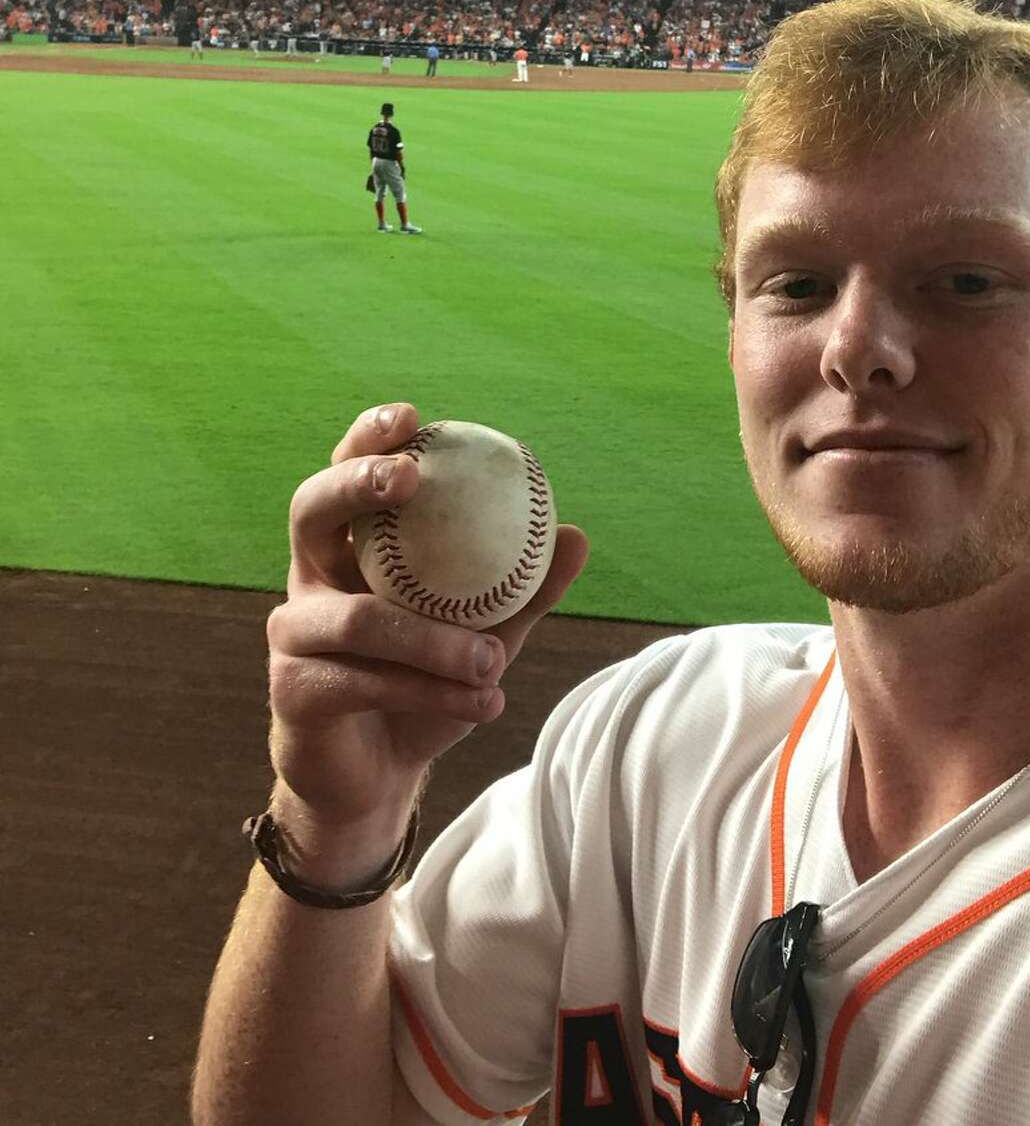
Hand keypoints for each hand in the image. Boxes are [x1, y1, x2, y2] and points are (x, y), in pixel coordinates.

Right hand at [266, 403, 587, 837]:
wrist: (380, 776)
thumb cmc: (425, 684)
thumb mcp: (482, 633)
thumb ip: (521, 588)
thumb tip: (574, 535)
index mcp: (350, 547)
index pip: (346, 473)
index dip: (367, 439)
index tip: (412, 416)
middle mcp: (311, 577)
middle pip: (310, 511)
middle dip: (355, 485)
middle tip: (410, 478)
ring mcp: (293, 634)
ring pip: (358, 619)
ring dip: (434, 641)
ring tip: (495, 660)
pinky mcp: (292, 691)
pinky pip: (364, 681)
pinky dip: (430, 691)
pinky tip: (485, 702)